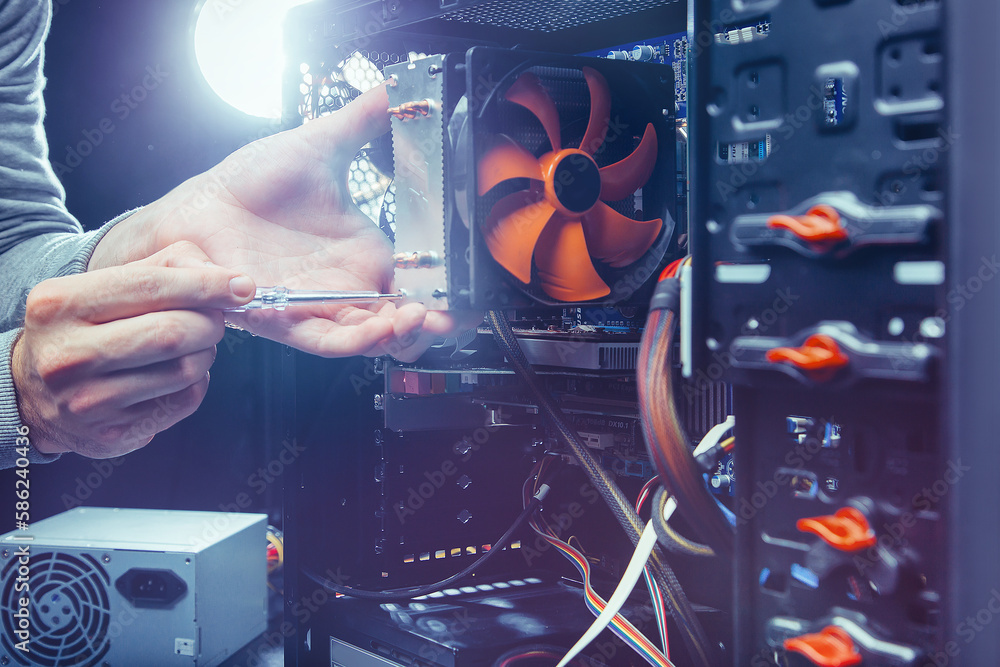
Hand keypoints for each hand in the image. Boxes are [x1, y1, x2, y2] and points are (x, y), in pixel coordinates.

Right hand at [12, 242, 254, 457]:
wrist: (35, 392)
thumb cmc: (84, 328)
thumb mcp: (106, 285)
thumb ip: (164, 267)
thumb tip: (226, 278)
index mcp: (61, 304)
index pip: (151, 287)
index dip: (207, 286)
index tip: (243, 286)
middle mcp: (68, 354)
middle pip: (173, 332)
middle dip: (210, 322)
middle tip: (215, 319)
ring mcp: (87, 401)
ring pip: (184, 370)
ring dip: (205, 353)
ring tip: (194, 345)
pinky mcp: (112, 434)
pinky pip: (184, 401)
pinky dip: (196, 382)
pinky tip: (177, 374)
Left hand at [90, 84, 479, 361]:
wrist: (200, 206)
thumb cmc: (250, 183)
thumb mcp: (316, 147)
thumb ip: (359, 125)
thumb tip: (391, 92)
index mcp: (364, 254)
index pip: (414, 284)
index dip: (441, 296)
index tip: (463, 295)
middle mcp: (345, 286)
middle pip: (399, 323)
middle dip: (430, 326)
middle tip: (450, 317)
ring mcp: (317, 306)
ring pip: (369, 338)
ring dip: (399, 336)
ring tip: (419, 319)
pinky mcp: (284, 319)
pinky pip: (326, 339)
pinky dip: (355, 339)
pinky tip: (378, 328)